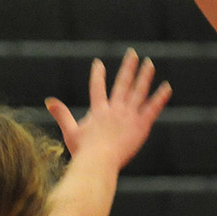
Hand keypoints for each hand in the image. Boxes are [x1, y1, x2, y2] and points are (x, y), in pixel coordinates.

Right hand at [45, 49, 171, 168]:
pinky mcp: (141, 125)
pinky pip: (152, 108)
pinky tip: (167, 87)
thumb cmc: (83, 151)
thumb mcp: (70, 131)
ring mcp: (129, 116)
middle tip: (132, 53)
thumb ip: (61, 114)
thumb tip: (48, 101)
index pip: (97, 88)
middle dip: (128, 67)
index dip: (97, 75)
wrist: (98, 162)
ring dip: (145, 76)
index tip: (98, 63)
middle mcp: (115, 109)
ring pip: (139, 91)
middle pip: (122, 83)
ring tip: (150, 63)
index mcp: (98, 111)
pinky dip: (160, 97)